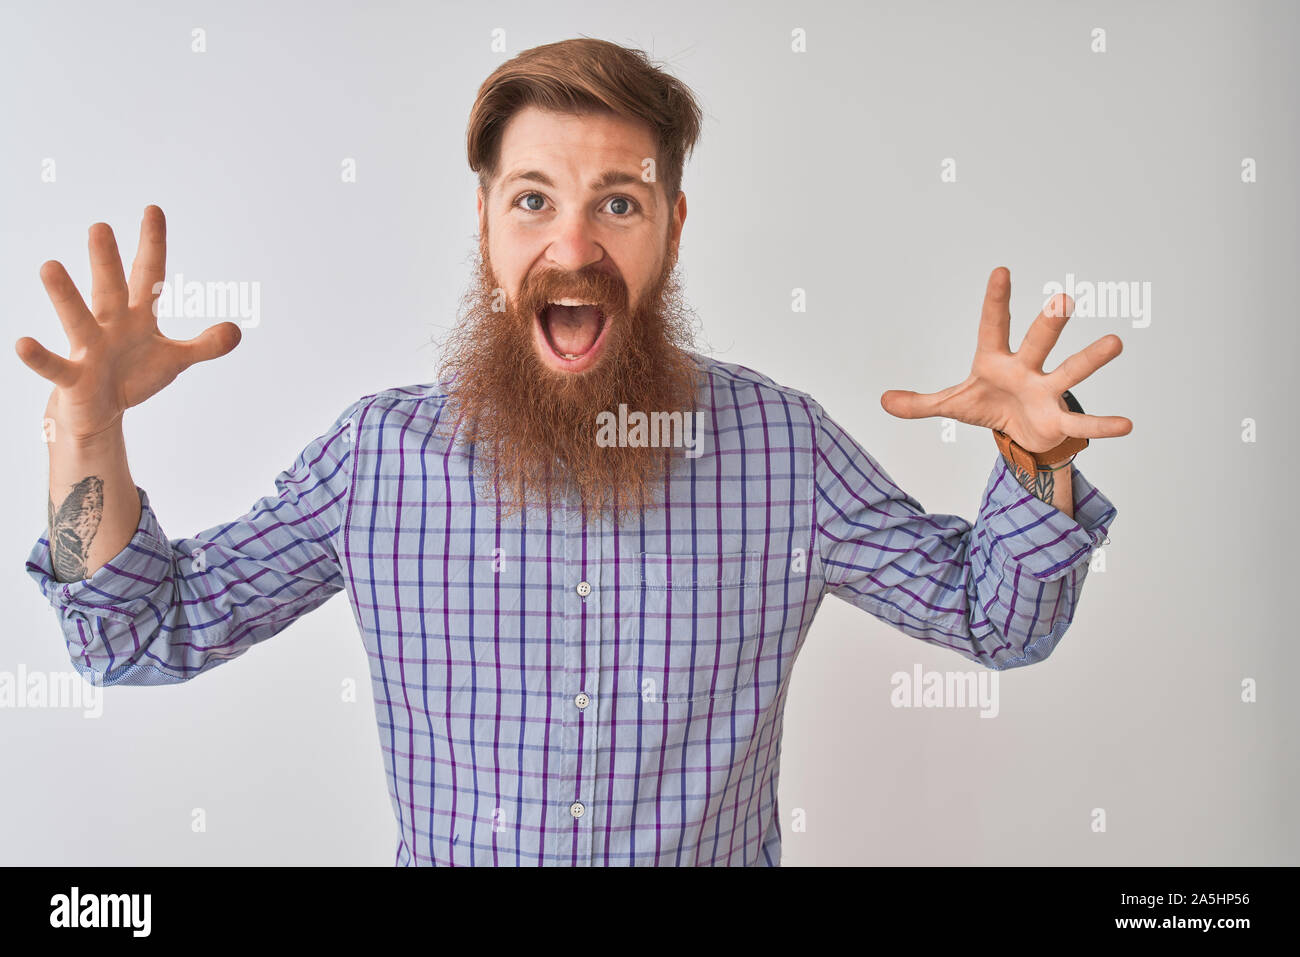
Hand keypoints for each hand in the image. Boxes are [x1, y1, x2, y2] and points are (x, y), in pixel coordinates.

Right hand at [15, 206, 241, 442]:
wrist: (101, 410)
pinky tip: (22, 344)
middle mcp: (110, 324)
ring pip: (77, 318)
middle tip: (100, 227)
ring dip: (65, 295)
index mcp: (138, 315)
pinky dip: (39, 357)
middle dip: (107, 261)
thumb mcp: (175, 360)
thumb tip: (237, 331)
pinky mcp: (74, 377)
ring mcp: (90, 348)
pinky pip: (55, 366)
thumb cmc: (134, 376)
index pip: (149, 274)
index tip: (153, 209)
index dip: (152, 244)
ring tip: (49, 266)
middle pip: (110, 288)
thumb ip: (205, 345)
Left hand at [880, 267, 1132, 452]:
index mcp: (995, 361)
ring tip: (1116, 342)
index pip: (993, 325)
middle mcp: (1026, 369)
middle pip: (1037, 342)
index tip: (1000, 270)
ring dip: (1090, 359)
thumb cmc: (988, 405)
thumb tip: (883, 400)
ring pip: (1069, 371)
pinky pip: (1081, 421)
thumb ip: (920, 403)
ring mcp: (1045, 392)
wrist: (1018, 433)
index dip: (996, 300)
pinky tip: (1127, 424)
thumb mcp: (951, 405)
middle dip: (1048, 324)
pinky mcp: (1057, 419)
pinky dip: (1102, 424)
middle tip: (1063, 299)